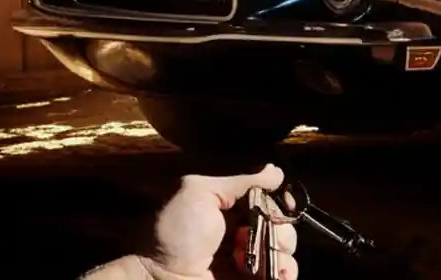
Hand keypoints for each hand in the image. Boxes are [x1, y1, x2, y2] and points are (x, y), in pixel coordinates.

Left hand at [82, 164, 298, 279]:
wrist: (154, 279)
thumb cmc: (174, 233)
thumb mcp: (199, 192)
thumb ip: (240, 180)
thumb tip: (276, 171)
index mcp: (228, 206)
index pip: (267, 197)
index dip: (280, 199)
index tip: (286, 204)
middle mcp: (239, 230)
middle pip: (280, 222)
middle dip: (281, 225)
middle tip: (266, 232)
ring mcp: (245, 259)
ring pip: (284, 249)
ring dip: (282, 250)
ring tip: (265, 257)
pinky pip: (280, 275)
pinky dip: (285, 273)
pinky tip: (277, 272)